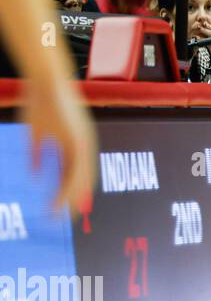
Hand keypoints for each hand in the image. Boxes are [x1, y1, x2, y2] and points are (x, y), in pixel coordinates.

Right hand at [21, 76, 95, 211]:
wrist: (46, 80)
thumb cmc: (40, 103)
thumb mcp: (36, 134)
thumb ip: (38, 156)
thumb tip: (37, 176)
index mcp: (77, 144)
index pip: (78, 174)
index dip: (72, 192)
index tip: (66, 209)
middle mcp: (84, 145)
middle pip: (84, 179)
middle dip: (77, 200)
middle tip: (70, 219)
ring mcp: (83, 142)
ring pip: (83, 177)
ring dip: (73, 197)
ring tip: (66, 215)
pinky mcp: (78, 139)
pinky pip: (77, 168)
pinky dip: (71, 184)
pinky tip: (63, 197)